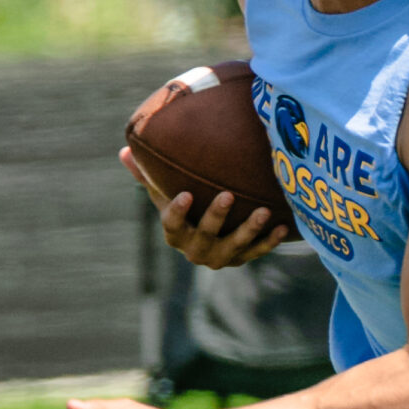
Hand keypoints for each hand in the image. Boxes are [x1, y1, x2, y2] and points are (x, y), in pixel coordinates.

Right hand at [121, 146, 286, 266]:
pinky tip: (283, 227)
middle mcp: (195, 250)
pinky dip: (269, 241)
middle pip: (205, 235)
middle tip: (228, 194)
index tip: (186, 194)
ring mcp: (220, 256)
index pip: (171, 224)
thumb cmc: (184, 204)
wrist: (208, 234)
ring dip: (249, 229)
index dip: (178, 211)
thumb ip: (146, 174)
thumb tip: (125, 150)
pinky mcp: (242, 258)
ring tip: (263, 211)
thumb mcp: (163, 191)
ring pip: (235, 246)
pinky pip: (257, 252)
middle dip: (217, 217)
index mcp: (175, 233)